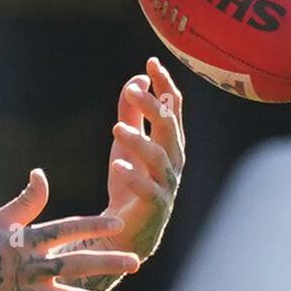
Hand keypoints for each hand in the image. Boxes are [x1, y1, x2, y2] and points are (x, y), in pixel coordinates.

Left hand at [98, 57, 185, 261]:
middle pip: (170, 128)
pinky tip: (117, 167)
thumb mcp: (126, 142)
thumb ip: (131, 112)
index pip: (173, 108)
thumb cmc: (130, 182)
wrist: (125, 229)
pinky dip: (134, 178)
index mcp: (170, 142)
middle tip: (133, 91)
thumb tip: (137, 79)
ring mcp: (167, 184)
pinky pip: (149, 190)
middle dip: (154, 107)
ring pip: (159, 158)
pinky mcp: (155, 207)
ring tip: (116, 129)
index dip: (165, 84)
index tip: (151, 62)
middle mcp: (173, 160)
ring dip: (139, 141)